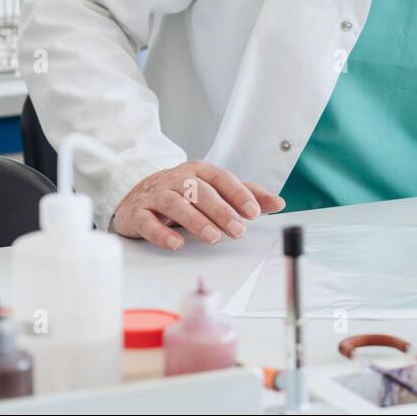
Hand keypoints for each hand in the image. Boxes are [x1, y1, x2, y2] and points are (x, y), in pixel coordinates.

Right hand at [112, 161, 284, 249]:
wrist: (137, 194)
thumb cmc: (183, 193)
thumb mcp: (215, 190)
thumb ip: (246, 195)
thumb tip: (279, 203)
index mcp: (198, 171)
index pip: (221, 179)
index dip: (238, 194)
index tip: (254, 212)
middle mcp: (177, 179)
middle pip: (200, 192)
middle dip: (221, 211)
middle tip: (238, 230)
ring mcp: (156, 195)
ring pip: (175, 204)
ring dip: (196, 221)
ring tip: (213, 237)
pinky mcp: (137, 213)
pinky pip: (148, 221)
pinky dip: (162, 233)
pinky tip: (177, 244)